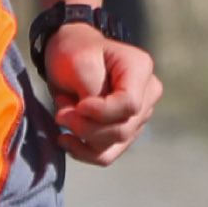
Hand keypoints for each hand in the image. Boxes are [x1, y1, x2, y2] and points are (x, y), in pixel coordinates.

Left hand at [42, 25, 159, 164]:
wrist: (69, 56)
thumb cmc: (75, 51)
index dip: (102, 112)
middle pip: (123, 129)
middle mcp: (147, 94)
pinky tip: (66, 140)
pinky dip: (83, 152)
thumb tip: (91, 119)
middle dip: (86, 126)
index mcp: (140, 69)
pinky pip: (107, 155)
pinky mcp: (124, 132)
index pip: (130, 104)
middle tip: (60, 112)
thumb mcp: (79, 61)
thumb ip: (91, 90)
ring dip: (82, 136)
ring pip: (114, 145)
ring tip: (63, 114)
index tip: (77, 105)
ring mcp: (138, 116)